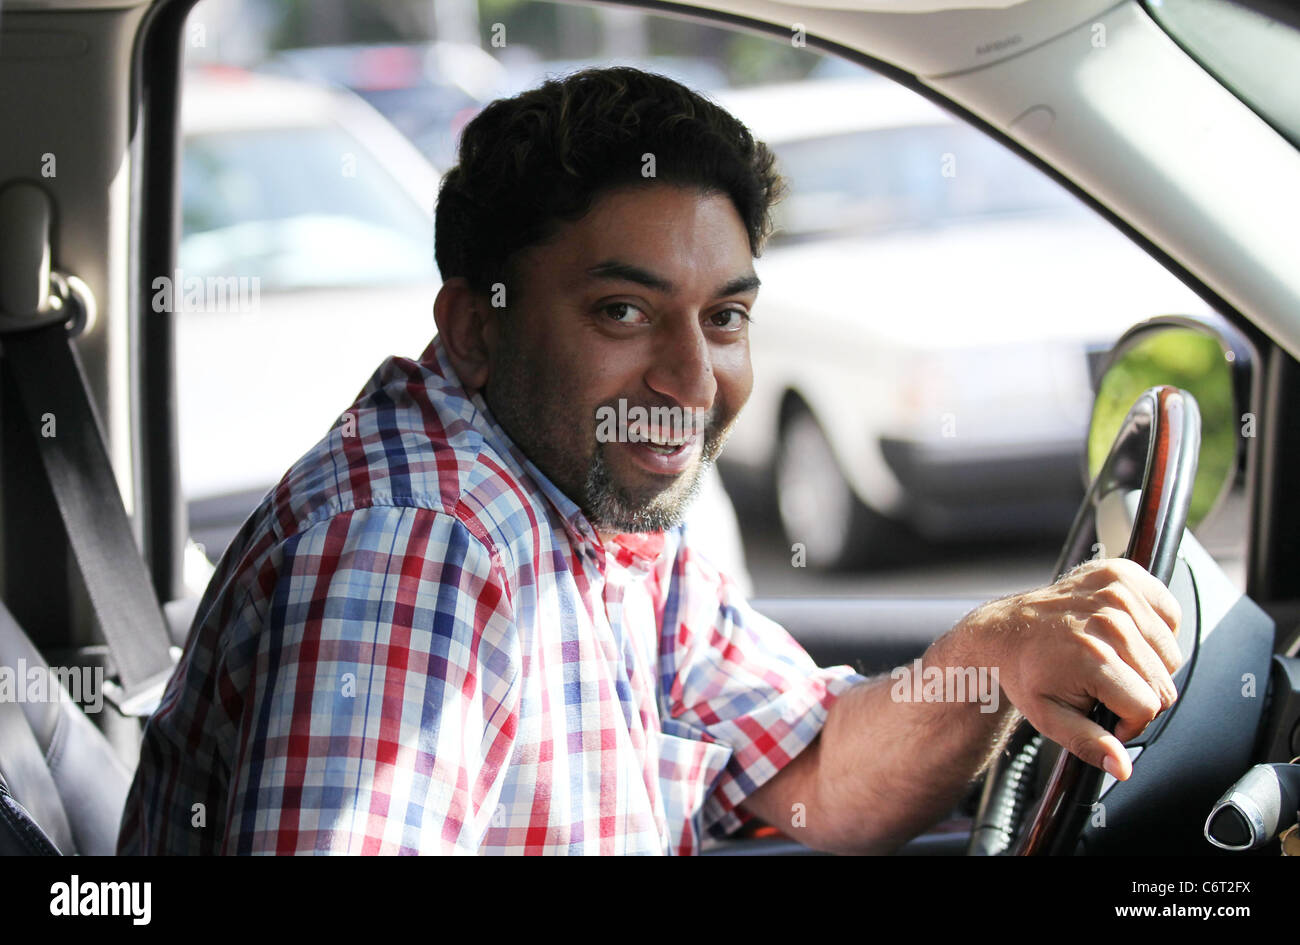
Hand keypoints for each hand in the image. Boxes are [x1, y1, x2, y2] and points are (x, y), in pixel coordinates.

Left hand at [964, 558, 1183, 779]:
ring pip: (1170, 651)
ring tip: (1110, 659)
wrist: (1006, 630)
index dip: (1130, 720)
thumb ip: (1091, 745)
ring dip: (1147, 662)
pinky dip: (1154, 628)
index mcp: (1091, 657)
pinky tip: (1122, 634)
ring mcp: (1116, 592)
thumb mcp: (1050, 718)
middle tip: (1103, 684)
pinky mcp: (1123, 573)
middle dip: (1139, 691)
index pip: (1149, 705)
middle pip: (1164, 680)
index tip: (1104, 712)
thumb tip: (1123, 767)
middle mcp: (1108, 621)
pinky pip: (1170, 612)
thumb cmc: (1027, 673)